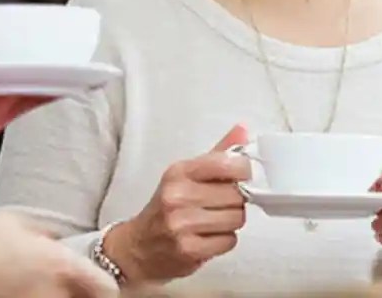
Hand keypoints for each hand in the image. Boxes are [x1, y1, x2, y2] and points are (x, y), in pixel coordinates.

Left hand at [0, 47, 50, 211]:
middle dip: (31, 70)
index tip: (33, 42)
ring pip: (13, 98)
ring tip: (62, 71)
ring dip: (37, 86)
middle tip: (58, 56)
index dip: (11, 54)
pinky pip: (4, 116)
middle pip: (7, 81)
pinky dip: (25, 104)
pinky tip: (42, 90)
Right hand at [0, 211, 112, 297]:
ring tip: (35, 283)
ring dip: (53, 296)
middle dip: (80, 294)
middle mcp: (49, 295)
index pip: (106, 290)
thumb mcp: (14, 222)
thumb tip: (56, 241)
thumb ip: (45, 234)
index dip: (103, 287)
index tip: (97, 282)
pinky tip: (17, 288)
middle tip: (69, 282)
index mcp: (59, 266)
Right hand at [104, 124, 250, 283]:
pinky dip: (224, 240)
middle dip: (236, 200)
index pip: (225, 163)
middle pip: (236, 194)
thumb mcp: (185, 175)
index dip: (243, 170)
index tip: (242, 176)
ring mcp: (182, 224)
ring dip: (232, 221)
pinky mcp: (189, 250)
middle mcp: (178, 196)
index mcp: (179, 172)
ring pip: (236, 218)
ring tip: (215, 220)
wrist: (139, 247)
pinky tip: (209, 237)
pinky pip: (229, 241)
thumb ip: (217, 154)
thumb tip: (243, 130)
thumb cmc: (166, 208)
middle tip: (222, 203)